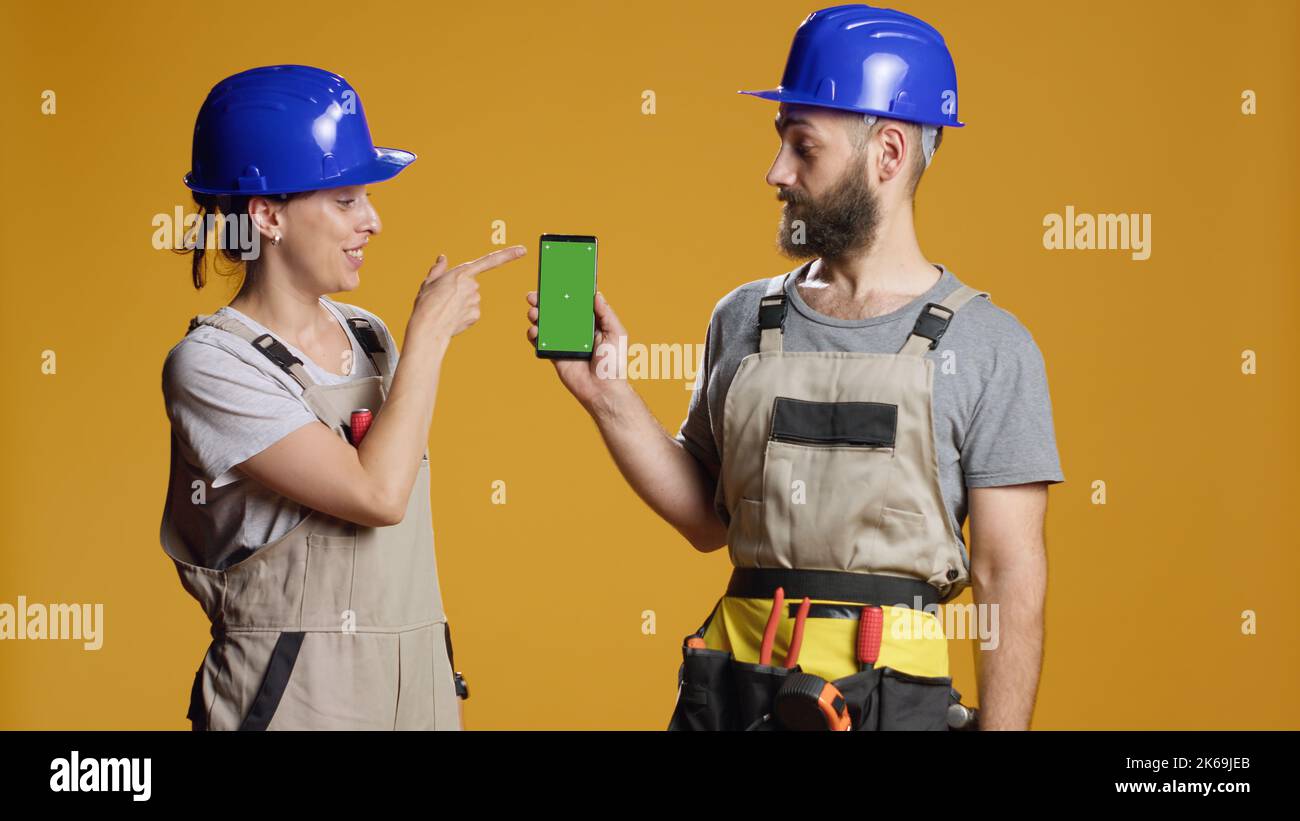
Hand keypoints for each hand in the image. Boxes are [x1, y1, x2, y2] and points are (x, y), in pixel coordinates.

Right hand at [410, 245, 526, 344]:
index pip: (490, 260)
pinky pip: (472, 312)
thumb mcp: (429, 282)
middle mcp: (473, 285)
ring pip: (471, 299)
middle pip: (471, 285)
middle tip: (444, 299)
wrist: (428, 327)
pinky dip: (463, 315)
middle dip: (460, 291)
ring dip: (461, 303)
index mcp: (462, 273)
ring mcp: (476, 301)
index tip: (523, 250)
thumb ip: (439, 269)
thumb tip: (443, 258)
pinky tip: (452, 318)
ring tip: (445, 309)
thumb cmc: (426, 304)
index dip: (508, 254)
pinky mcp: (476, 315)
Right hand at [525, 290, 630, 411]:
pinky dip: (533, 335)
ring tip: (534, 313)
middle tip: (533, 296)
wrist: (603, 390)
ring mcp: (563, 341)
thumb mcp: (616, 333)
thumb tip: (597, 294)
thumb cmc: (613, 363)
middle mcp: (575, 330)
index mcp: (590, 322)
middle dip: (543, 301)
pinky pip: (540, 342)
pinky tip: (534, 331)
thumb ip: (606, 314)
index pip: (574, 302)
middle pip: (556, 310)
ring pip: (546, 324)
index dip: (563, 292)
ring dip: (536, 315)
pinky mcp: (554, 354)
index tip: (553, 281)